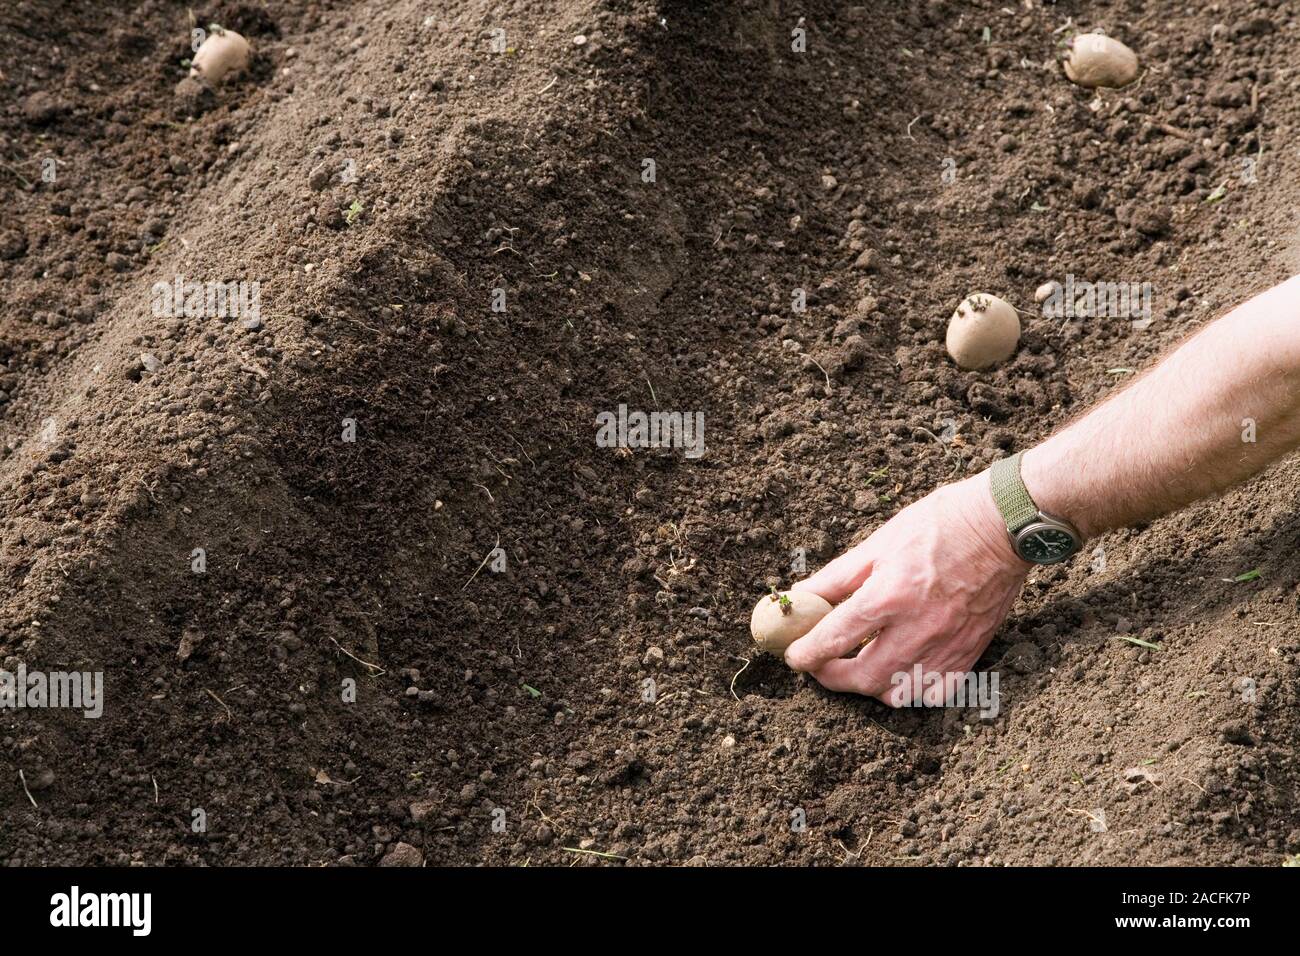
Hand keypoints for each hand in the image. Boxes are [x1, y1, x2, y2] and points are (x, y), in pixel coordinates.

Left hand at [785, 472, 1029, 704]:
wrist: (1001, 527)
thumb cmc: (939, 525)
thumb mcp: (878, 542)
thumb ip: (836, 576)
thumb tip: (803, 595)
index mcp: (888, 596)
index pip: (834, 638)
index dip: (806, 653)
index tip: (794, 657)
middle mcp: (917, 629)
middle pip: (862, 676)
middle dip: (831, 677)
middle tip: (820, 666)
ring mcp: (946, 646)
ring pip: (896, 693)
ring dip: (868, 687)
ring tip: (858, 667)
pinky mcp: (969, 654)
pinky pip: (933, 694)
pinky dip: (910, 691)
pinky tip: (899, 672)